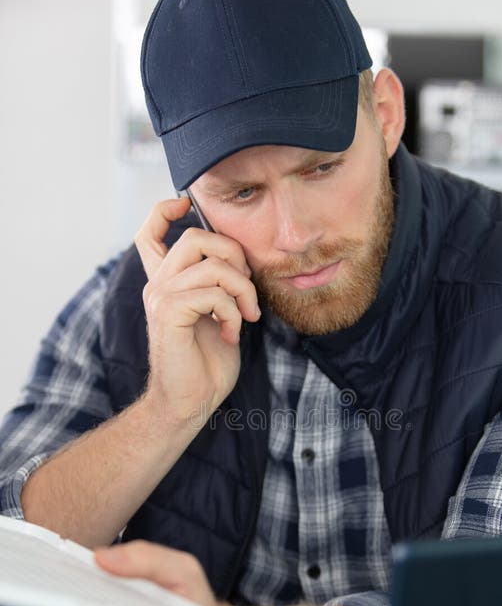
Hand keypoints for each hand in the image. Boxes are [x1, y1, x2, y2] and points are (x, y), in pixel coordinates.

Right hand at [136, 196, 260, 424]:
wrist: (191, 401)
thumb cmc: (206, 363)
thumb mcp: (217, 315)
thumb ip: (217, 285)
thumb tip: (238, 260)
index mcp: (166, 283)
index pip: (149, 233)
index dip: (165, 211)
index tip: (185, 204)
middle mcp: (158, 285)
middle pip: (195, 238)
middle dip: (234, 255)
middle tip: (247, 288)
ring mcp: (161, 298)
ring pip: (212, 265)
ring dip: (243, 290)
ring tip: (247, 316)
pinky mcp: (169, 313)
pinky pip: (213, 293)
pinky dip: (233, 313)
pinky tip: (231, 333)